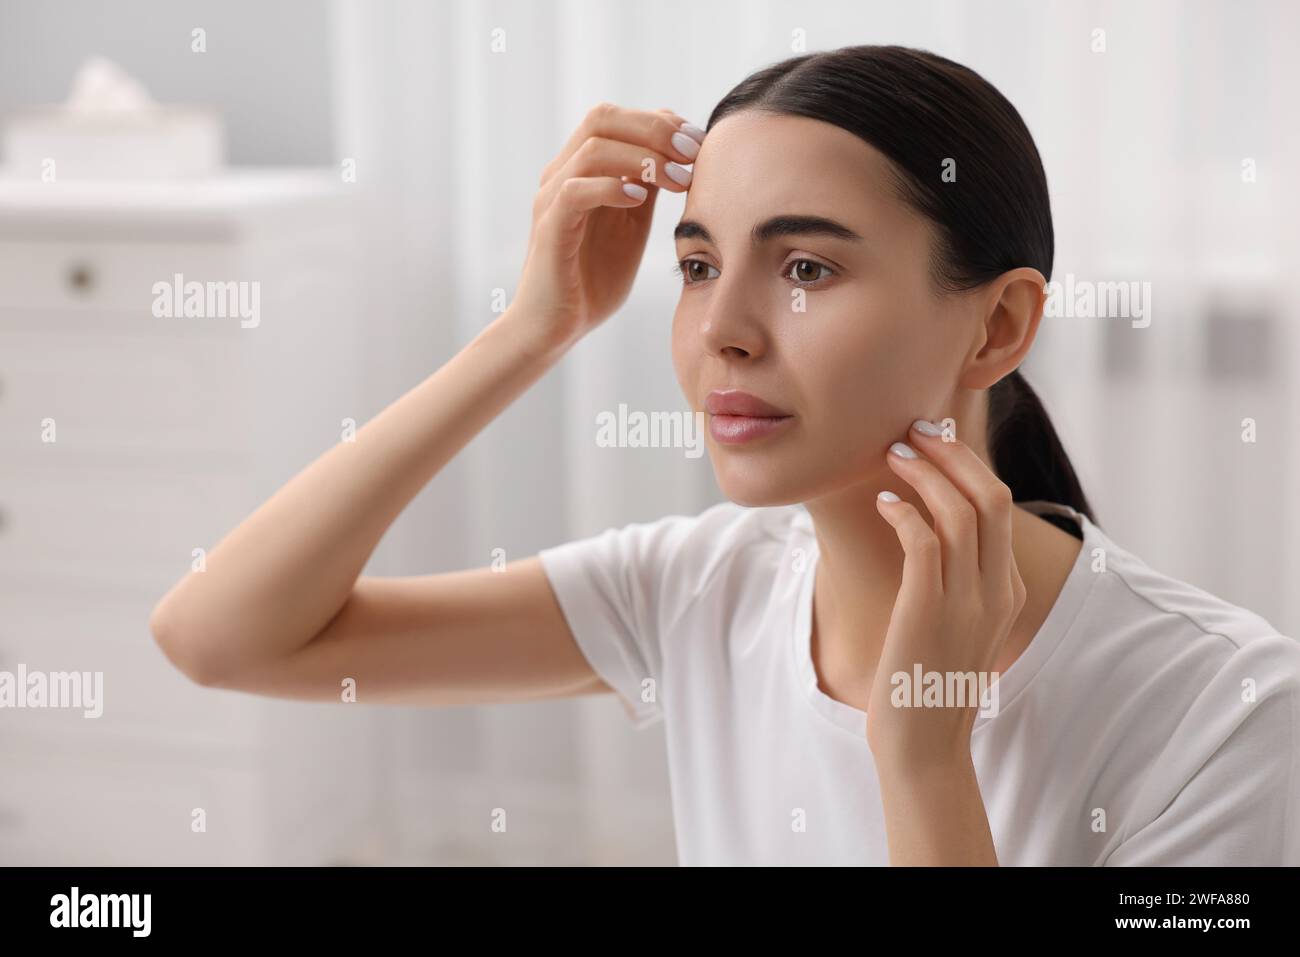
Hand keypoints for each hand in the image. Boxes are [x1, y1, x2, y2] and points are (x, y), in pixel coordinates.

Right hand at [510, 102, 703, 350]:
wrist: (556, 327)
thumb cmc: (593, 280)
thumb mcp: (632, 226)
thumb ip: (647, 188)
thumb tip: (681, 152)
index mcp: (580, 169)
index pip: (616, 118)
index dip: (659, 120)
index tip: (699, 142)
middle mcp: (561, 174)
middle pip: (602, 118)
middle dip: (654, 129)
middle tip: (692, 153)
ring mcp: (551, 199)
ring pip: (593, 149)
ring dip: (643, 158)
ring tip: (679, 180)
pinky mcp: (549, 228)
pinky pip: (575, 192)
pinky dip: (612, 188)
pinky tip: (639, 201)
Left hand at [866, 418, 1026, 769]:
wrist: (923, 746)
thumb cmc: (928, 684)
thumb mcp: (956, 627)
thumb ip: (955, 583)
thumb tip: (925, 536)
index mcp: (1008, 590)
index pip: (999, 507)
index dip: (966, 465)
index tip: (934, 443)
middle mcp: (997, 591)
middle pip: (990, 496)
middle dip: (951, 454)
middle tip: (914, 432)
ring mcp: (967, 601)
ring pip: (959, 511)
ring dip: (924, 474)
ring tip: (892, 456)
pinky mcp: (929, 611)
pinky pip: (923, 541)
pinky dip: (904, 512)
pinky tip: (882, 503)